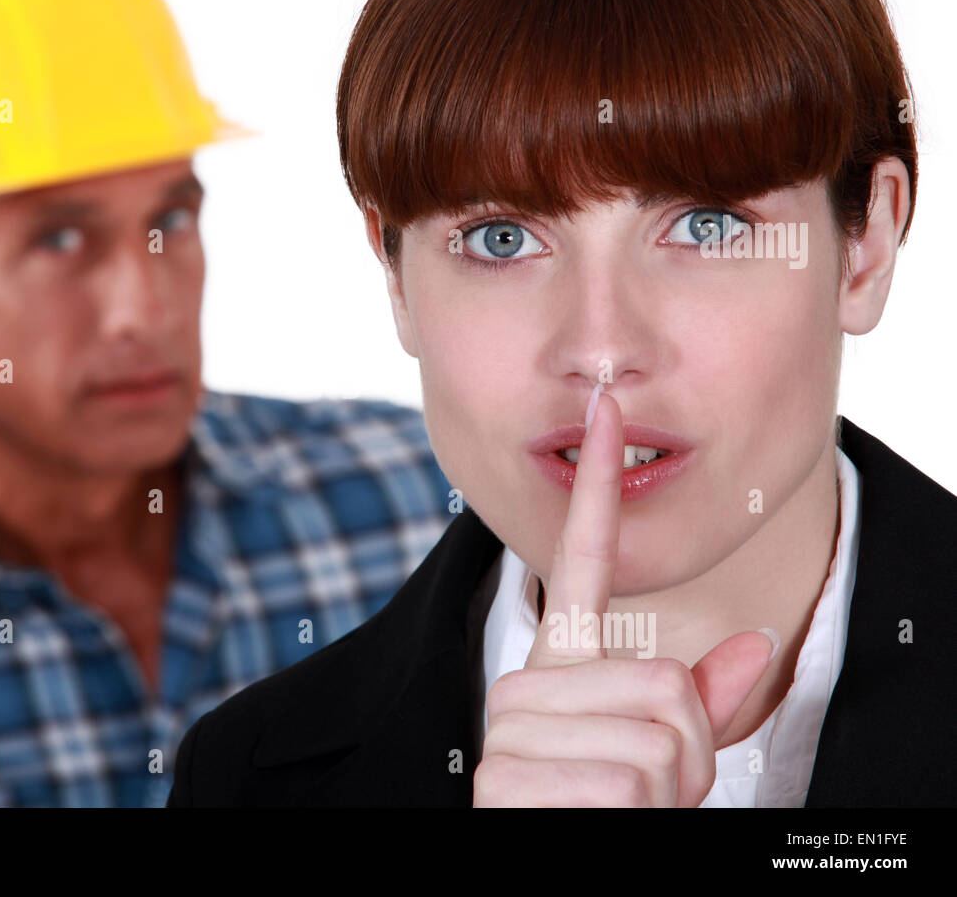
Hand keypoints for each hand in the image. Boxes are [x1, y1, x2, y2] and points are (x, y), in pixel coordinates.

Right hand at [474, 388, 774, 806]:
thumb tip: (752, 645)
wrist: (543, 870)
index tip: (605, 411)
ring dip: (663, 792)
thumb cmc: (605, 817)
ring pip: (658, 733)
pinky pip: (629, 784)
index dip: (599, 488)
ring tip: (609, 813)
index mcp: (559, 669)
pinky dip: (637, 819)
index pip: (581, 564)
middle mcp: (527, 686)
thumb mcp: (666, 762)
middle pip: (665, 681)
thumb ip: (704, 704)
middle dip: (683, 752)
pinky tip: (585, 825)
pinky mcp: (511, 777)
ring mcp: (513, 729)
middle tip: (635, 792)